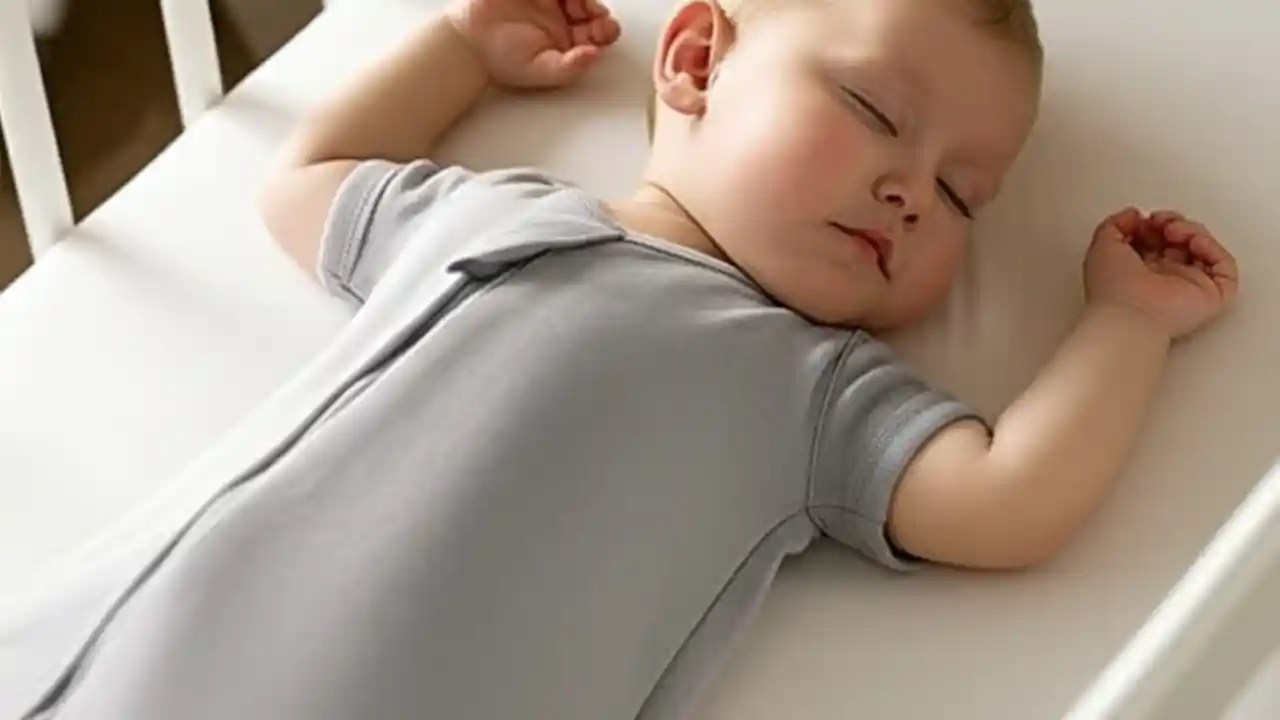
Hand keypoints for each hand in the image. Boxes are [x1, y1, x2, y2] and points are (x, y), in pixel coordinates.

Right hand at [445, 0, 620, 88]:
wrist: (469, 40)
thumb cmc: (502, 60)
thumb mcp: (540, 70)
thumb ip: (569, 67)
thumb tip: (596, 56)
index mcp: (569, 41)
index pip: (598, 33)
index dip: (607, 28)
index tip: (605, 28)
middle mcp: (563, 18)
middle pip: (591, 7)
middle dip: (595, 7)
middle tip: (591, 10)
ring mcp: (549, 0)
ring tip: (574, 1)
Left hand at [1084, 207, 1239, 339]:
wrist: (1128, 315)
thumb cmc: (1112, 287)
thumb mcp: (1102, 246)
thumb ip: (1114, 224)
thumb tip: (1133, 215)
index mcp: (1140, 270)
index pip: (1157, 239)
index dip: (1155, 223)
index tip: (1146, 219)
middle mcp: (1166, 278)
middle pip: (1182, 241)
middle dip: (1174, 222)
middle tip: (1162, 221)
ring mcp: (1190, 286)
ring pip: (1203, 249)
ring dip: (1191, 230)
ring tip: (1173, 231)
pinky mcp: (1212, 295)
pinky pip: (1224, 267)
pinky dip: (1213, 249)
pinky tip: (1194, 242)